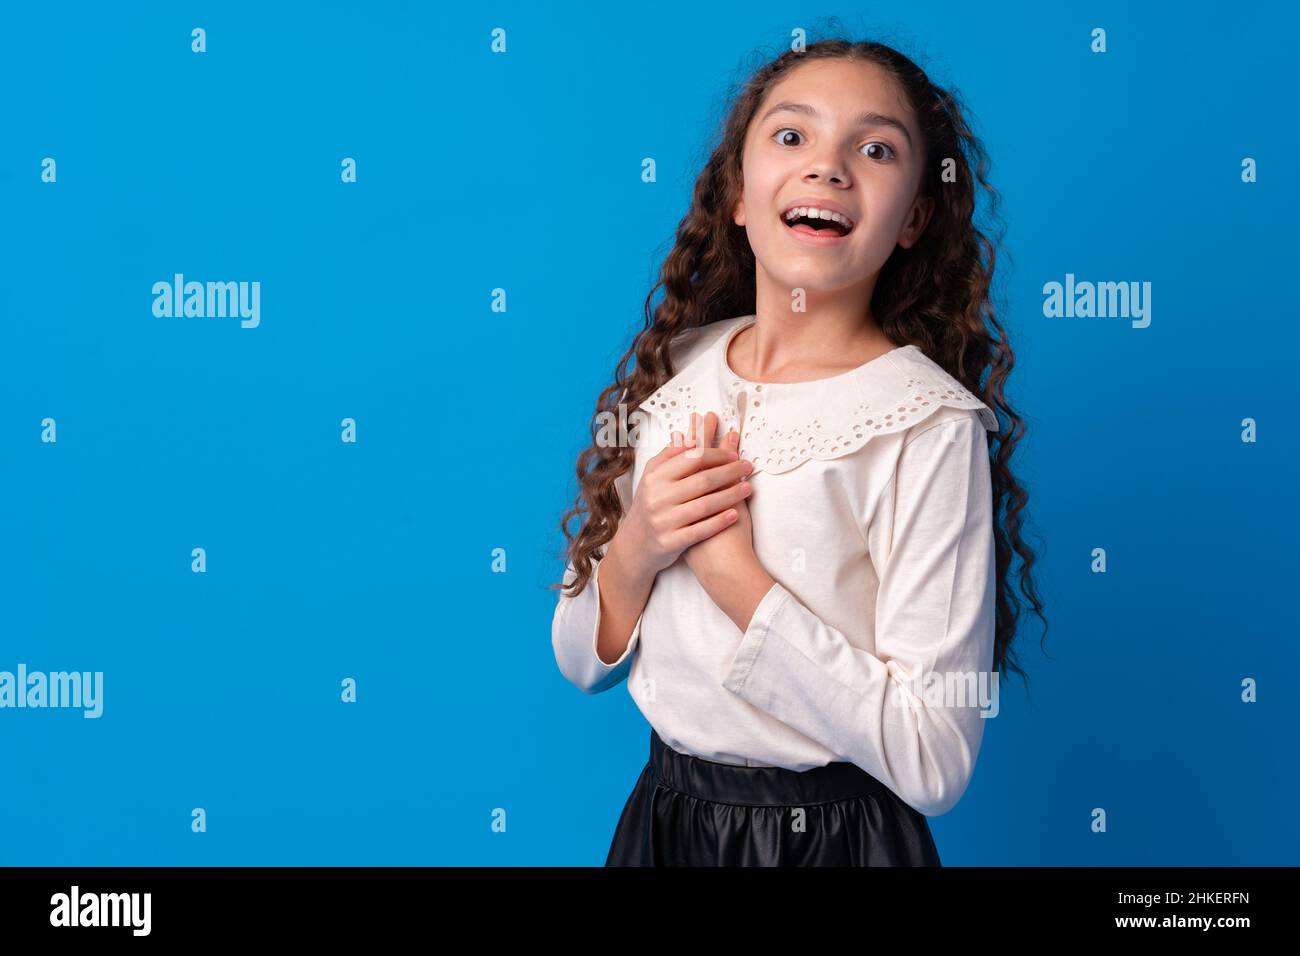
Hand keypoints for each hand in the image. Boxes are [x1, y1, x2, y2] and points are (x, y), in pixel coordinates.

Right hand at [611, 410, 754, 577]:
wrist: (634, 544)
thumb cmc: (650, 504)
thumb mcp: (652, 477)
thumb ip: (670, 456)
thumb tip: (690, 436)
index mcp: (655, 476)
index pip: (692, 458)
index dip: (716, 454)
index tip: (734, 454)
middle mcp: (657, 497)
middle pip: (702, 480)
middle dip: (729, 472)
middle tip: (747, 467)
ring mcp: (663, 520)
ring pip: (704, 505)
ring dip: (730, 495)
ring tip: (748, 488)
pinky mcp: (669, 542)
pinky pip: (699, 531)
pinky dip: (719, 522)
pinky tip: (735, 515)